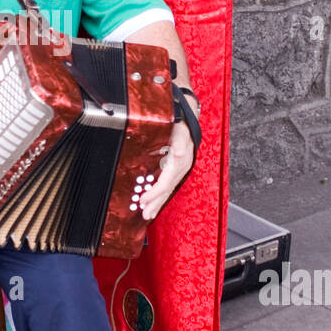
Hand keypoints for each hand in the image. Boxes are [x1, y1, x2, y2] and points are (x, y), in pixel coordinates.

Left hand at [138, 103, 197, 219]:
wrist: (187, 115)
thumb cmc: (180, 122)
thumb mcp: (179, 128)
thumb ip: (180, 141)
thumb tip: (180, 154)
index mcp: (180, 161)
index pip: (166, 182)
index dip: (155, 193)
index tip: (143, 200)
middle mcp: (181, 167)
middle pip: (167, 189)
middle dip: (156, 203)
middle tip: (145, 214)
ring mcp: (178, 168)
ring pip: (167, 188)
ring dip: (158, 201)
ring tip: (148, 213)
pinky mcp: (174, 166)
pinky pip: (167, 183)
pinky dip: (160, 193)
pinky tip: (153, 199)